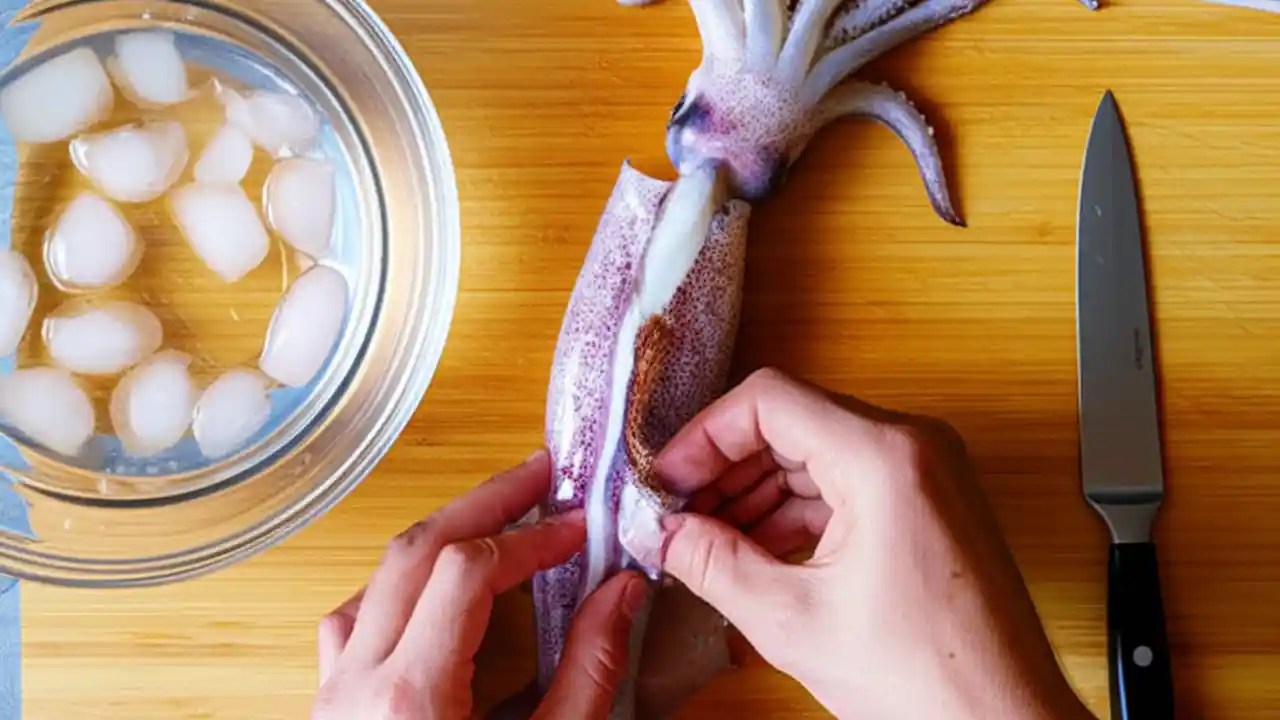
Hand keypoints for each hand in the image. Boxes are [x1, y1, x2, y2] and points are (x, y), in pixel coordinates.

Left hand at [313, 450, 648, 719]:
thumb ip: (587, 673)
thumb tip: (621, 592)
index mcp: (413, 697)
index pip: (468, 570)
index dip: (530, 537)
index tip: (576, 529)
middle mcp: (359, 684)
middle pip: (414, 551)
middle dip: (483, 505)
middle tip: (539, 478)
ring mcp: (335, 693)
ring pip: (377, 578)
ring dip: (440, 539)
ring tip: (497, 522)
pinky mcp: (332, 706)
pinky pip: (353, 620)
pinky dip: (402, 587)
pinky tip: (439, 589)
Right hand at [653, 369, 1091, 719]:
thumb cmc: (929, 678)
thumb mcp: (791, 619)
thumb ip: (712, 564)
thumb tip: (665, 533)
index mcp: (884, 456)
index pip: (768, 401)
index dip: (704, 436)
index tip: (668, 478)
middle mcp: (913, 447)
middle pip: (790, 423)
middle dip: (724, 469)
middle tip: (676, 514)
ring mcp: (926, 473)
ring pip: (815, 453)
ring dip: (755, 493)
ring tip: (706, 542)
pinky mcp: (927, 503)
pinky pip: (845, 483)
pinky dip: (795, 512)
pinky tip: (755, 553)